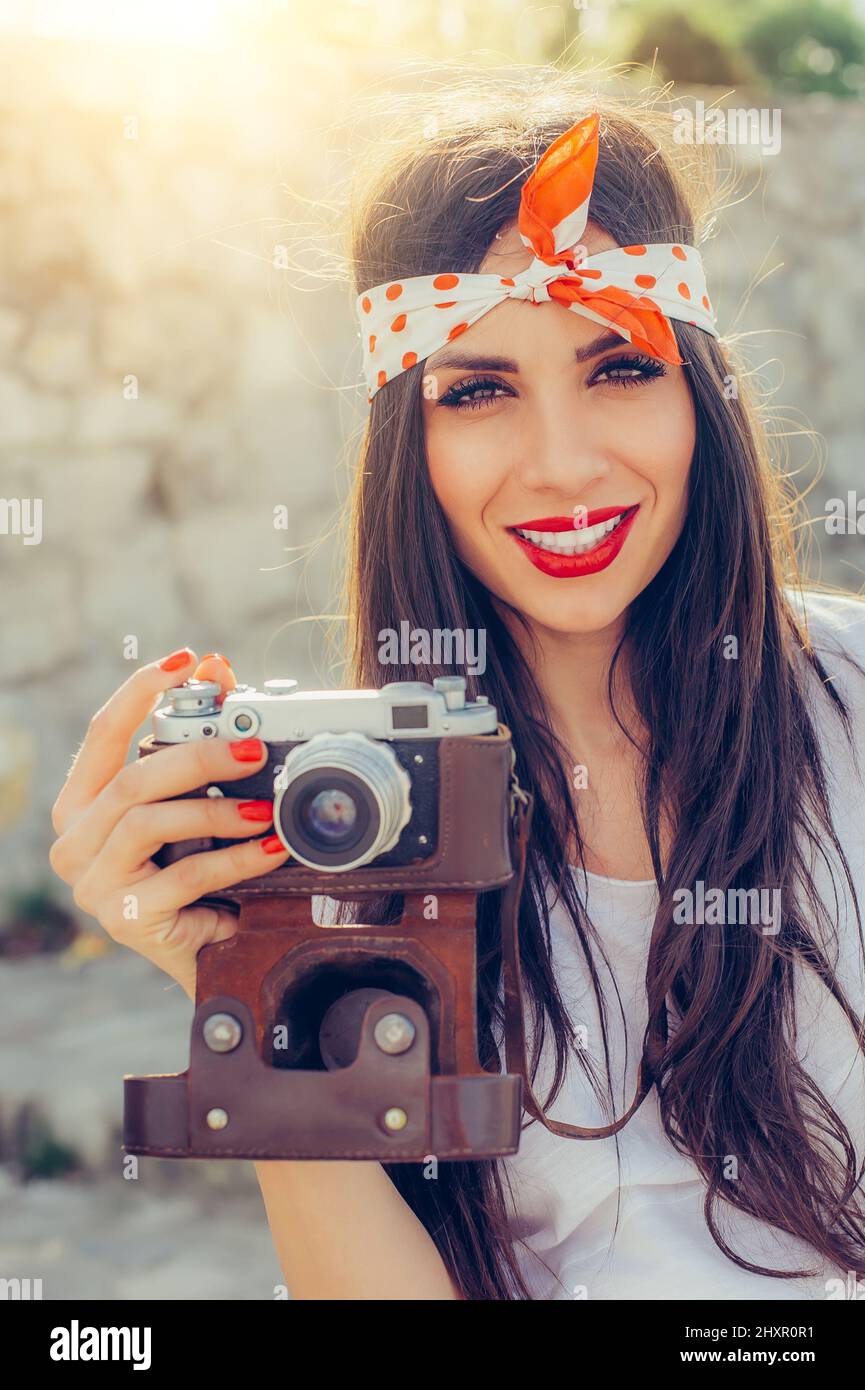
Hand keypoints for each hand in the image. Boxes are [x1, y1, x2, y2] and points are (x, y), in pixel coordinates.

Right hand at [49, 649, 289, 999]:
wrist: (209, 953)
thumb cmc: (199, 872)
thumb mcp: (194, 804)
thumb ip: (198, 743)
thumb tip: (221, 671)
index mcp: (82, 804)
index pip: (103, 732)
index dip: (142, 690)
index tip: (188, 660)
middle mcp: (74, 841)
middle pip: (132, 778)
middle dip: (198, 754)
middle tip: (253, 748)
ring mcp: (93, 882)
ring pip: (149, 822)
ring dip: (216, 810)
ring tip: (264, 809)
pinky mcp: (124, 917)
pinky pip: (184, 874)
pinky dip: (234, 858)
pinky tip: (269, 849)